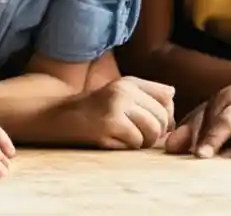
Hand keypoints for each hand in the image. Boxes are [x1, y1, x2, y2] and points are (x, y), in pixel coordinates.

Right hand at [60, 76, 174, 148]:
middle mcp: (124, 91)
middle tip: (142, 138)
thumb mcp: (118, 93)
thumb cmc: (92, 109)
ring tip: (130, 140)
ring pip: (152, 131)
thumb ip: (146, 92)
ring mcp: (116, 107)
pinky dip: (128, 146)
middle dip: (157, 133)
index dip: (167, 116)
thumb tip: (173, 95)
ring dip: (144, 142)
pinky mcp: (108, 125)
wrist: (58, 116)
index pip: (167, 98)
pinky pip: (135, 142)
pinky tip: (115, 142)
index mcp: (130, 83)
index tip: (156, 125)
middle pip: (162, 118)